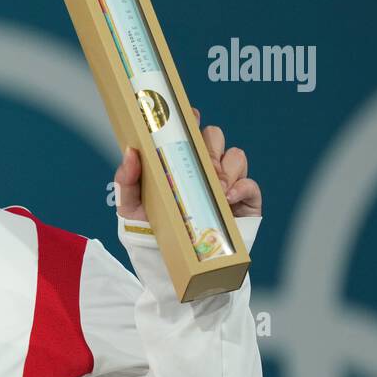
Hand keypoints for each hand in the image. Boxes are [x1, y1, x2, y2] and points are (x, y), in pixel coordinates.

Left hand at [114, 107, 262, 220]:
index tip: (188, 114)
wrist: (171, 261)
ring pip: (235, 155)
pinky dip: (240, 187)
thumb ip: (126, 179)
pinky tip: (226, 197)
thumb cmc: (152, 229)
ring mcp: (227, 183)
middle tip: (197, 161)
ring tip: (211, 186)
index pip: (191, 131)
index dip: (191, 119)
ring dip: (224, 168)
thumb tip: (131, 151)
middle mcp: (205, 168)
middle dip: (207, 145)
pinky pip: (250, 184)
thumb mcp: (130, 205)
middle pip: (215, 137)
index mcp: (181, 162)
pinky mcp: (244, 202)